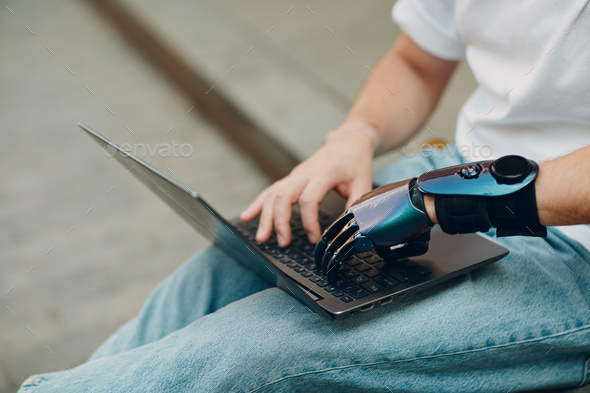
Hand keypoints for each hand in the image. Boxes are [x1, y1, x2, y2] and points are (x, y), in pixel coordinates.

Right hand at [240, 122, 376, 246]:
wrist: (348, 142)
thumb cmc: (356, 162)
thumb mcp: (363, 184)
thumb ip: (355, 207)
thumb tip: (349, 231)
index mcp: (325, 172)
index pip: (308, 198)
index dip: (309, 221)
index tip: (315, 238)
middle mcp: (305, 172)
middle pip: (284, 196)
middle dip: (279, 221)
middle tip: (283, 243)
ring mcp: (295, 174)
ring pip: (273, 194)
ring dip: (265, 216)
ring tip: (262, 238)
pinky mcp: (291, 178)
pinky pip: (270, 191)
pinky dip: (257, 204)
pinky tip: (247, 217)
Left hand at [314, 178, 432, 281]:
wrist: (421, 200)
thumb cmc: (413, 210)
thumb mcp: (392, 219)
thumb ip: (382, 233)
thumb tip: (380, 250)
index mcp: (361, 205)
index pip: (339, 223)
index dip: (331, 238)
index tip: (328, 248)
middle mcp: (356, 211)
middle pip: (331, 233)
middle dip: (323, 250)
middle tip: (320, 261)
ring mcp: (358, 221)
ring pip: (334, 242)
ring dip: (327, 258)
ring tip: (324, 269)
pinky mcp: (364, 233)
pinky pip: (343, 250)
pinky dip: (335, 262)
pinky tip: (332, 270)